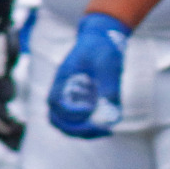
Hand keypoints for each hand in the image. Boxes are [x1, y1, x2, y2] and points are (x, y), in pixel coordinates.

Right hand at [47, 11, 128, 138]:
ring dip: (82, 131)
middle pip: (57, 120)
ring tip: (105, 130)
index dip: (71, 115)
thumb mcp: (107, 63)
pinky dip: (90, 127)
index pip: (56, 105)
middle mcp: (63, 90)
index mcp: (63, 79)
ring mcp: (70, 96)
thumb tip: (112, 115)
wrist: (101, 37)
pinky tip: (107, 126)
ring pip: (66, 123)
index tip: (92, 113)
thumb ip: (109, 86)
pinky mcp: (80, 99)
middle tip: (100, 130)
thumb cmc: (102, 47)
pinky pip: (78, 120)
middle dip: (76, 130)